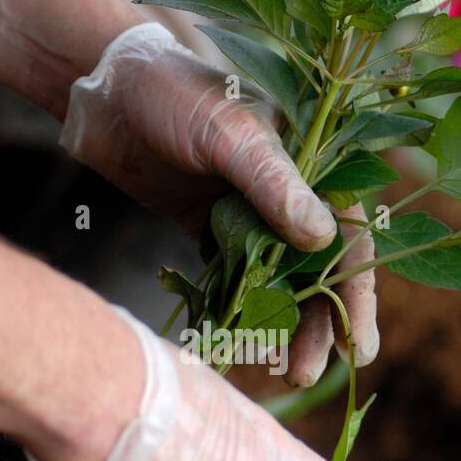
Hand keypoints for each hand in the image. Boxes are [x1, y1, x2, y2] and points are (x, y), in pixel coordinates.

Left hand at [59, 22, 378, 381]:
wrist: (104, 87)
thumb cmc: (173, 91)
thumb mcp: (228, 133)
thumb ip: (273, 184)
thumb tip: (322, 239)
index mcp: (310, 165)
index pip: (348, 237)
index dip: (356, 294)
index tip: (355, 346)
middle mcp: (287, 195)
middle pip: (318, 272)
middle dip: (317, 326)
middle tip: (305, 373)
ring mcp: (248, 217)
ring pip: (277, 285)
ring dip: (279, 328)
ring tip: (276, 371)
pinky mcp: (211, 232)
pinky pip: (232, 283)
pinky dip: (236, 315)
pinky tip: (236, 348)